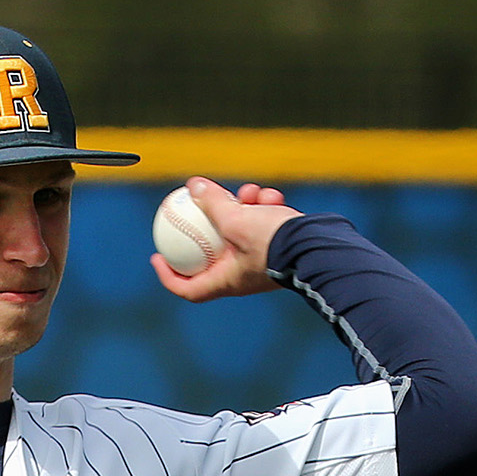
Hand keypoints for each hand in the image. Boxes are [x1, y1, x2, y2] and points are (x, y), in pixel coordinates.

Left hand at [150, 177, 301, 302]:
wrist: (319, 245)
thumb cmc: (274, 241)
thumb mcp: (236, 220)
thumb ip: (213, 204)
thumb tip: (192, 186)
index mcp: (226, 281)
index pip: (189, 289)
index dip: (168, 276)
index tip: (157, 257)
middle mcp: (242, 275)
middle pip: (213, 252)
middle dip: (210, 224)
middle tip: (203, 204)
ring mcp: (261, 261)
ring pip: (240, 231)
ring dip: (242, 208)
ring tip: (250, 192)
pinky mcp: (279, 247)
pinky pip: (263, 227)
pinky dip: (264, 210)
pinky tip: (270, 195)